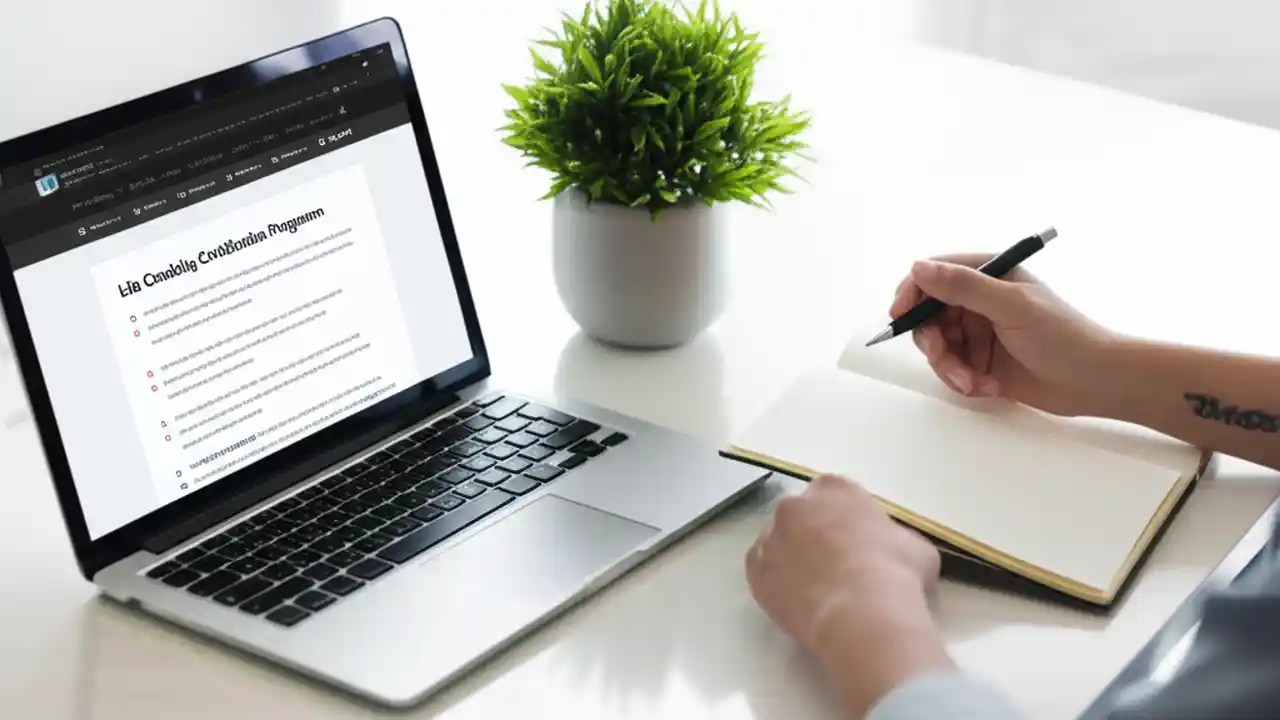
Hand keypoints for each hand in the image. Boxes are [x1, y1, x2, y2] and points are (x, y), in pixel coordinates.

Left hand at [746, 474, 950, 715]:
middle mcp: (794, 504)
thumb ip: (895, 537)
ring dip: (792, 558)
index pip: (833, 497)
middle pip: (801, 516)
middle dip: (814, 535)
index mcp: (833, 488)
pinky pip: (762, 571)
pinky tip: (797, 599)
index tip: (854, 542)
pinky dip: (776, 581)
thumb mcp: (914, 545)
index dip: (844, 521)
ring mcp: (770, 536)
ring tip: (815, 588)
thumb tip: (894, 550)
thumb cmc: (895, 571)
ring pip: (778, 543)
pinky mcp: (755, 570)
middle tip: (834, 565)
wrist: (862, 612)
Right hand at [889, 254, 1120, 415]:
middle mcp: (979, 301)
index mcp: (989, 276)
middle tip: (942, 358)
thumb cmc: (1062, 336)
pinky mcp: (981, 363)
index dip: (912, 293)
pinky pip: (952, 370)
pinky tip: (988, 387)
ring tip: (973, 382)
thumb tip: (918, 267)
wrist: (1096, 383)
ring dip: (949, 367)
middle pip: (929, 315)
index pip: (934, 275)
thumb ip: (964, 287)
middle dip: (932, 340)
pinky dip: (963, 381)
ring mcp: (979, 333)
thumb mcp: (1011, 306)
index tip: (900, 315)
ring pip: (938, 347)